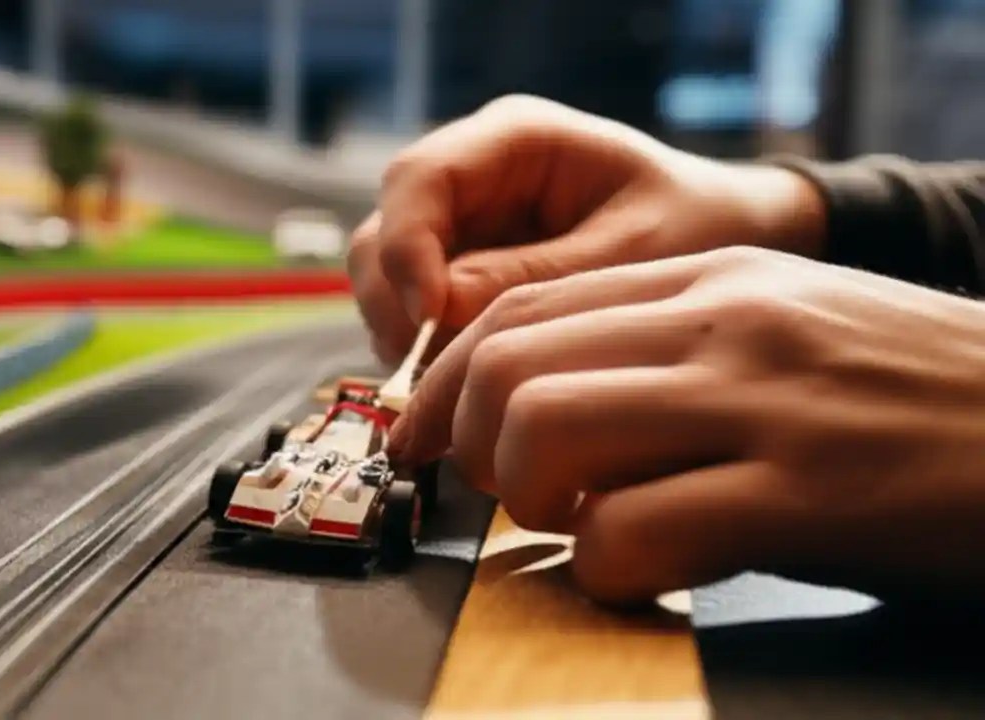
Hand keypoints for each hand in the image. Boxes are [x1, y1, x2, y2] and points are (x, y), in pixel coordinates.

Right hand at [349, 95, 825, 364]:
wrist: (733, 239)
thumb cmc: (697, 226)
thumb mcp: (630, 254)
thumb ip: (535, 279)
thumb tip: (438, 317)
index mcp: (514, 140)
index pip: (418, 179)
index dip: (410, 250)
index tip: (431, 316)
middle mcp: (473, 178)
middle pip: (385, 234)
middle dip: (400, 305)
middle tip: (443, 373)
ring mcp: (463, 228)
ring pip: (387, 281)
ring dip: (409, 337)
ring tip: (466, 386)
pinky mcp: (464, 275)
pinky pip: (415, 315)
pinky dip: (430, 352)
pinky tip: (475, 383)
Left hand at [389, 246, 984, 603]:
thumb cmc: (908, 389)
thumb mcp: (782, 323)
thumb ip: (661, 342)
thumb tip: (531, 398)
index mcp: (711, 279)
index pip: (520, 309)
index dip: (443, 382)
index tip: (423, 437)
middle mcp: (724, 325)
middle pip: (510, 367)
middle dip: (469, 444)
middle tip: (501, 489)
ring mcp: (763, 405)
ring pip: (547, 433)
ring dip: (530, 500)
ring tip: (579, 523)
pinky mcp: (803, 496)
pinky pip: (635, 536)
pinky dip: (607, 569)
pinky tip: (647, 569)